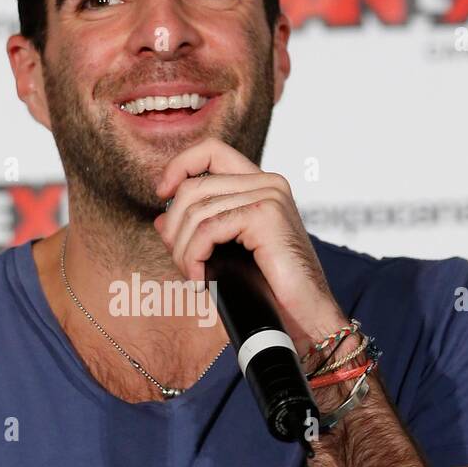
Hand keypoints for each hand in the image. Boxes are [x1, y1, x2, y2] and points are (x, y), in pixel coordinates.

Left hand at [152, 136, 345, 353]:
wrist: (307, 315)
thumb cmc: (274, 289)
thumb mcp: (228, 253)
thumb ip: (199, 230)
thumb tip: (159, 219)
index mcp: (261, 184)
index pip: (211, 151)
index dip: (179, 166)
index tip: (161, 194)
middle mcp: (268, 183)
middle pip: (193, 186)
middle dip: (175, 227)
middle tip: (182, 261)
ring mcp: (269, 196)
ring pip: (196, 211)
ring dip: (184, 250)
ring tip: (194, 276)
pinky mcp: (266, 216)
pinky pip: (208, 229)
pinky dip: (195, 257)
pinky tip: (201, 280)